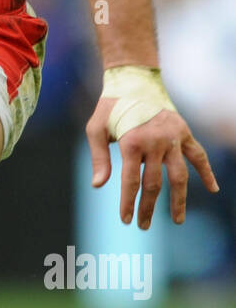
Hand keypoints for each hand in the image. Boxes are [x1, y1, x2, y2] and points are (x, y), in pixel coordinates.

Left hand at [86, 96, 218, 229]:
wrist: (134, 81)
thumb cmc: (110, 107)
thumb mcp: (95, 129)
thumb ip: (98, 158)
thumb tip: (98, 186)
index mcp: (132, 142)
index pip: (131, 181)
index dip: (128, 203)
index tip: (126, 220)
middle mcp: (155, 142)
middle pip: (154, 184)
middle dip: (148, 207)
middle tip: (142, 226)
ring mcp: (173, 138)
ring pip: (179, 176)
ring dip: (178, 200)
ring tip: (177, 220)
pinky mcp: (185, 132)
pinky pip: (199, 155)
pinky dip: (207, 172)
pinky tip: (213, 189)